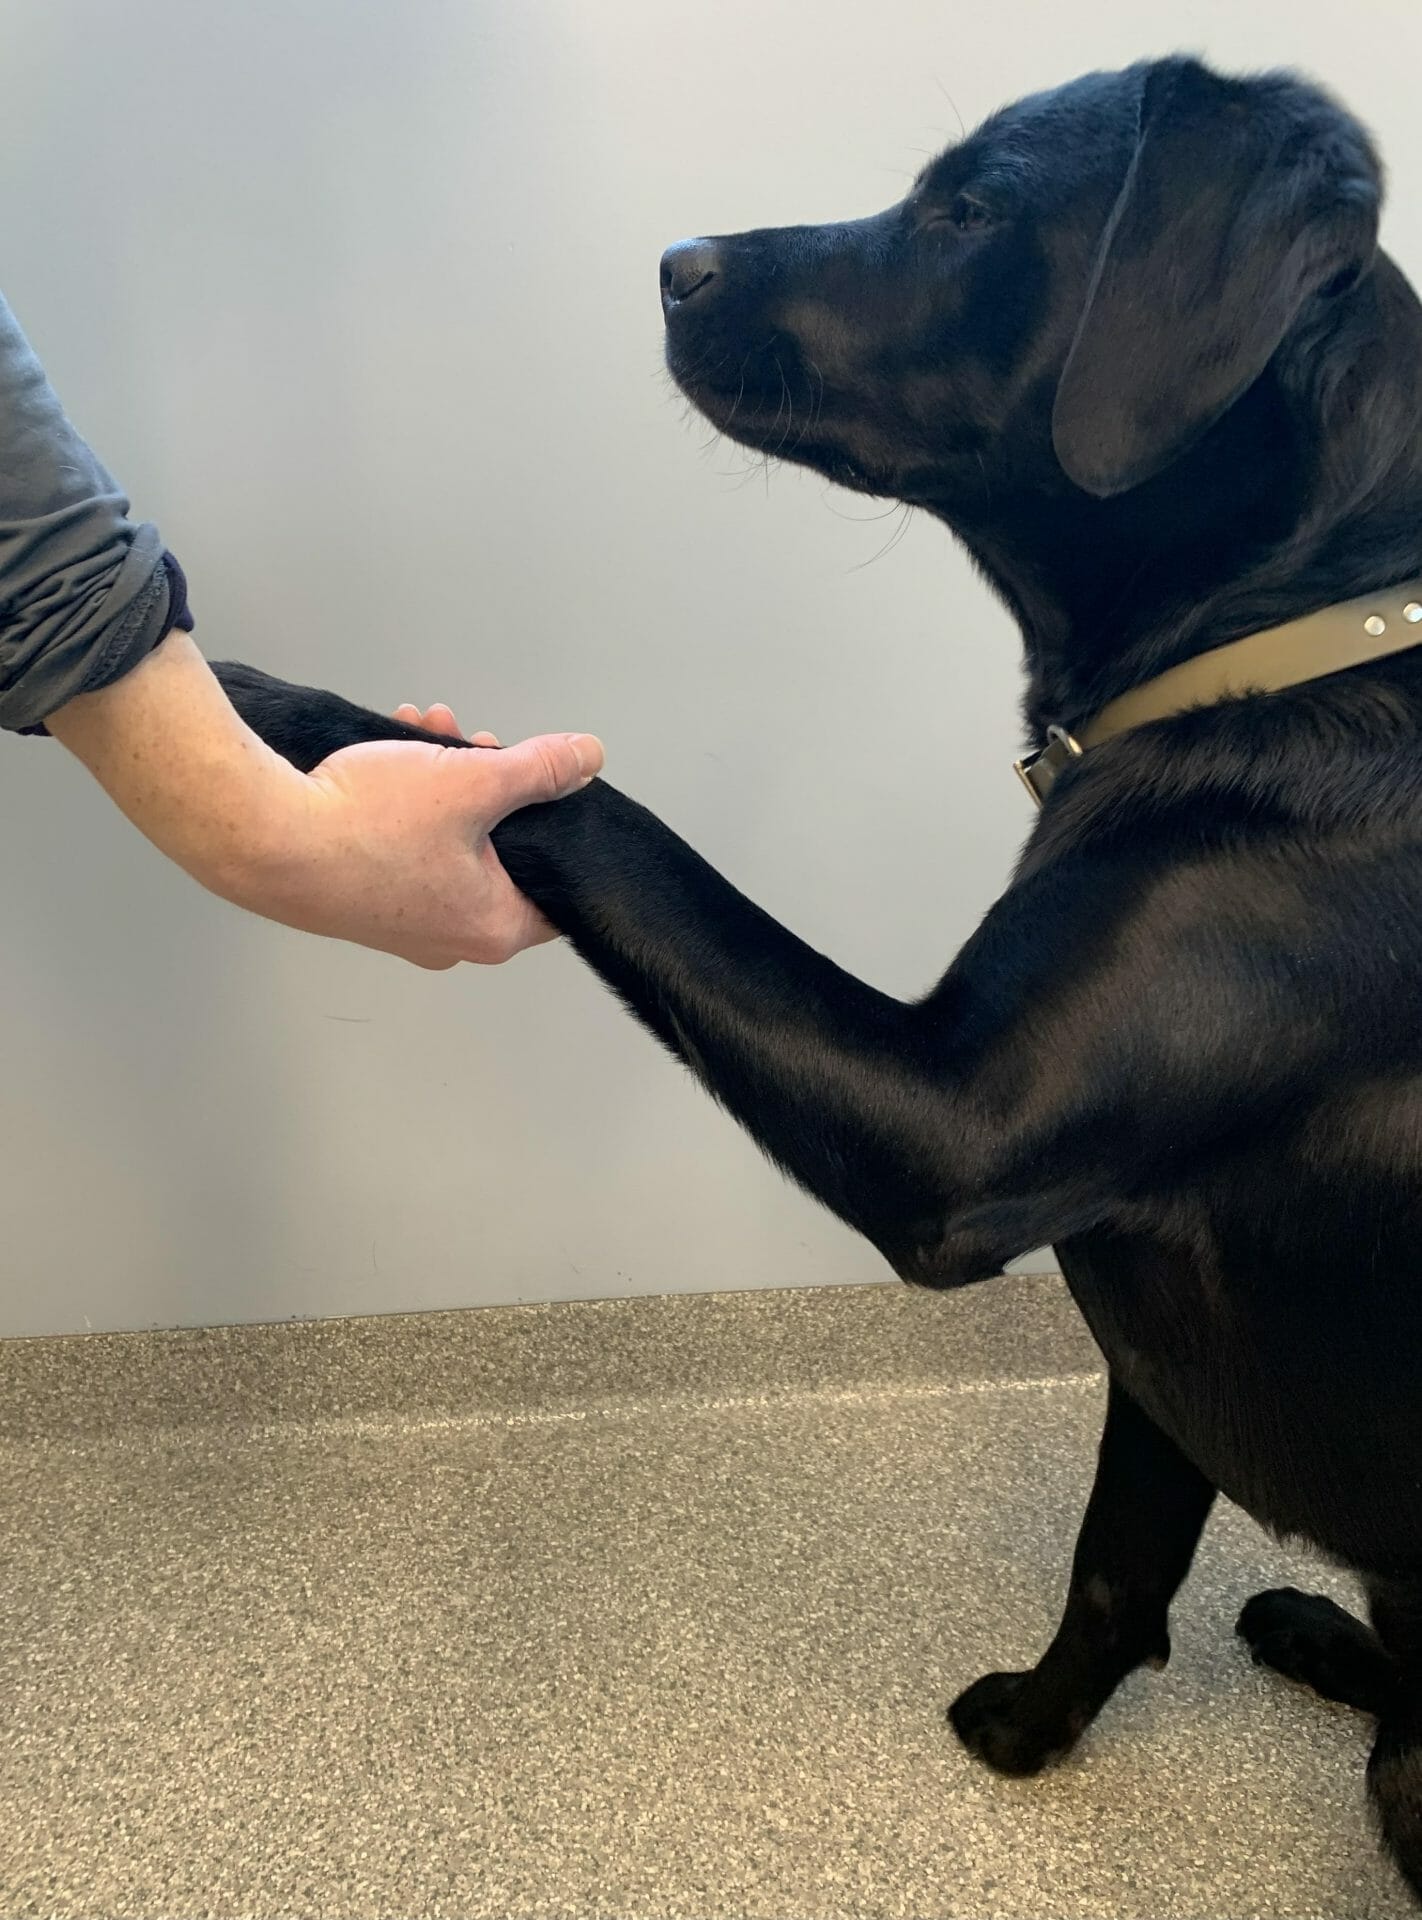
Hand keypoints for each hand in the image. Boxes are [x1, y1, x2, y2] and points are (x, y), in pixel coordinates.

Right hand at [46, 631, 603, 967]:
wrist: (262, 839)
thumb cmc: (370, 824)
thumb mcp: (472, 781)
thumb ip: (538, 770)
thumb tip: (588, 758)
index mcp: (493, 928)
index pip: (557, 892)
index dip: (556, 829)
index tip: (542, 785)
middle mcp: (451, 943)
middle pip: (498, 855)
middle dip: (489, 783)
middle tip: (473, 739)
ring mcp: (402, 928)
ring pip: (448, 843)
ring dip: (443, 779)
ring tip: (424, 726)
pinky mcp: (361, 904)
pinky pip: (404, 848)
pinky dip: (406, 800)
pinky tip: (391, 747)